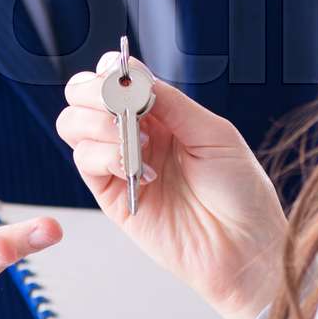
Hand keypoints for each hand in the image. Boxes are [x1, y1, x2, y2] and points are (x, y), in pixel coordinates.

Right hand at [57, 53, 285, 318]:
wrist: (244, 247)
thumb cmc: (241, 193)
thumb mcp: (214, 134)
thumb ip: (172, 103)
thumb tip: (134, 76)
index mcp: (163, 112)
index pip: (117, 76)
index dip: (114, 71)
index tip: (128, 78)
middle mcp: (136, 133)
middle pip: (82, 95)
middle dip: (93, 91)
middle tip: (119, 104)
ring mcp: (120, 164)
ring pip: (73, 124)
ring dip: (98, 123)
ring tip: (138, 142)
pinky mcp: (112, 196)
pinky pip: (85, 162)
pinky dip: (104, 155)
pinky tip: (136, 167)